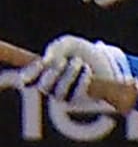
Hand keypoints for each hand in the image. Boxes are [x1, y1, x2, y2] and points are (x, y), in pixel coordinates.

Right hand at [17, 35, 136, 104]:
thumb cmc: (78, 51)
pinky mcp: (80, 101)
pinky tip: (87, 69)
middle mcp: (49, 89)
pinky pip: (77, 95)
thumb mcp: (67, 45)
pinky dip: (82, 81)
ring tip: (78, 61)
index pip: (27, 80)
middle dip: (53, 73)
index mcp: (39, 74)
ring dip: (69, 76)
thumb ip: (56, 49)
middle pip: (43, 87)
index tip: (41, 62)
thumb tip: (47, 61)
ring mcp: (64, 97)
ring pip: (60, 93)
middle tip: (63, 60)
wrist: (101, 61)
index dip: (31, 73)